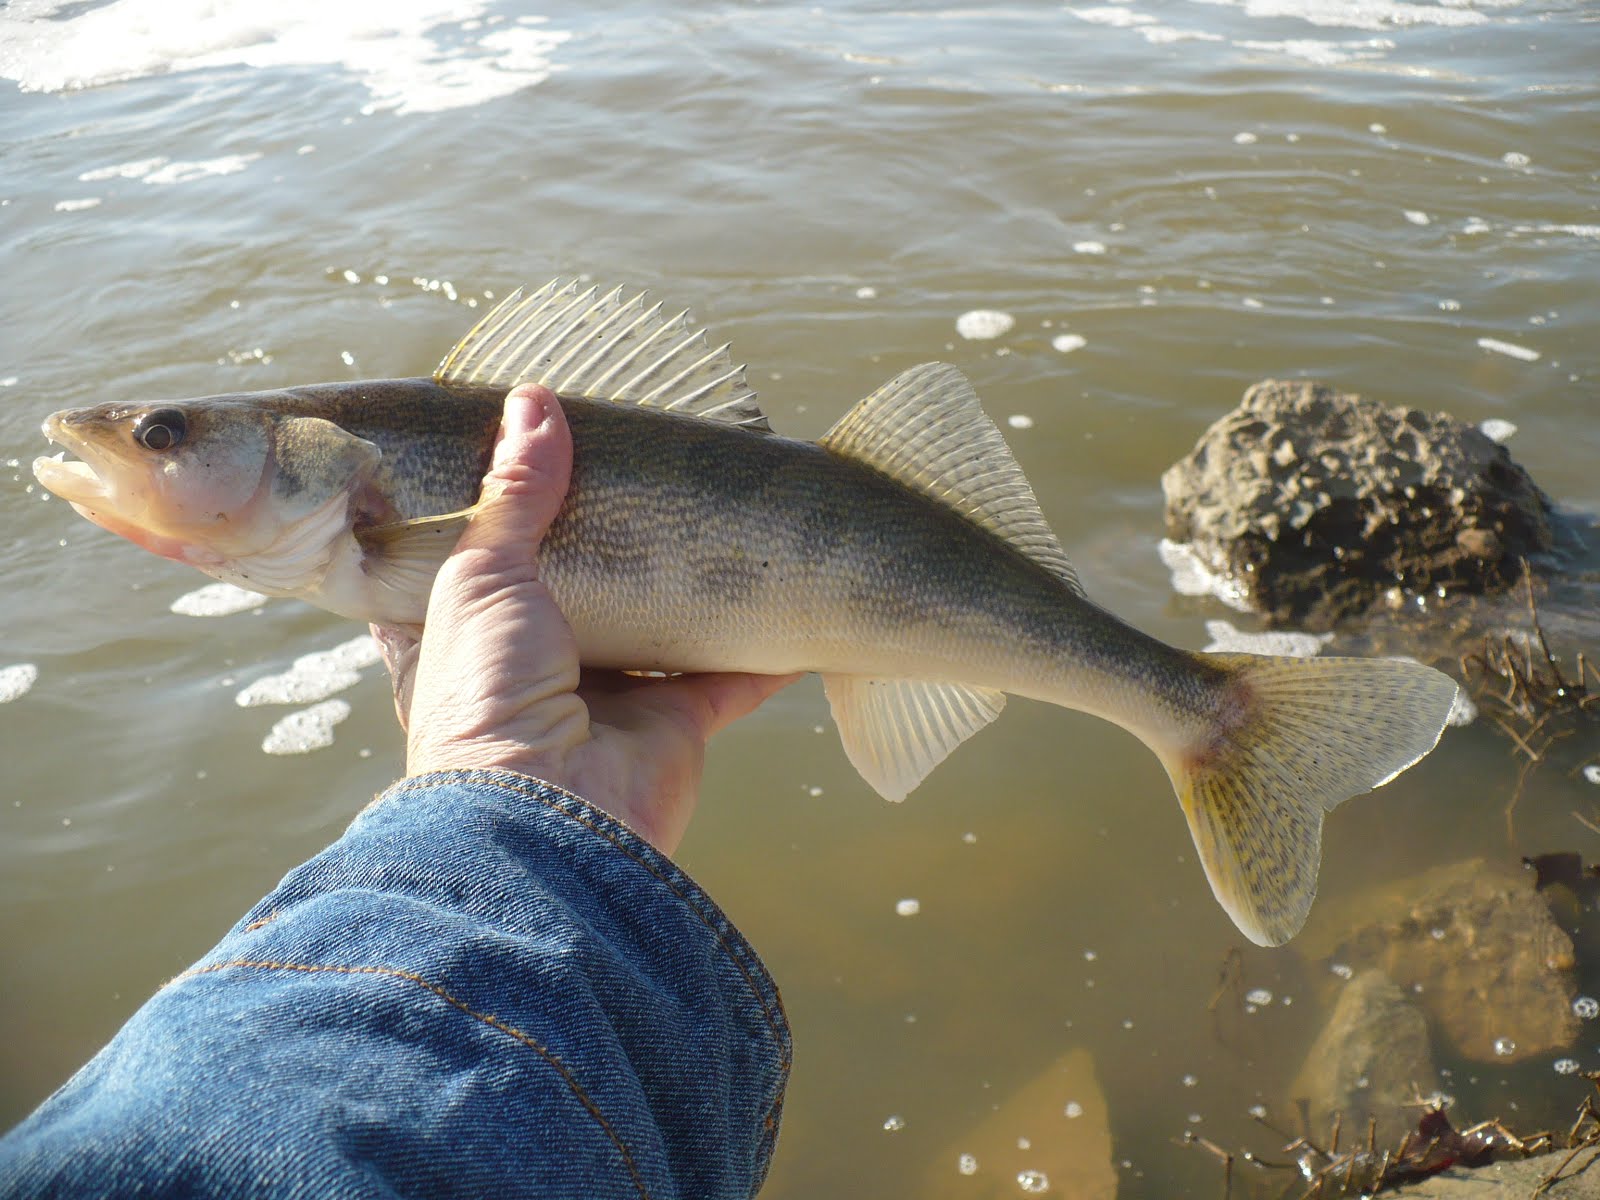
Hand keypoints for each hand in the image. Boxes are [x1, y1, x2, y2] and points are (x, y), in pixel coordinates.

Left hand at [372, 385, 797, 854]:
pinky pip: (729, 679)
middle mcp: (530, 675)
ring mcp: (605, 705)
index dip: (490, 529)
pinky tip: (785, 604)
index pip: (468, 578)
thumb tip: (535, 401)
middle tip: (636, 487)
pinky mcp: (674, 729)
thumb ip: (514, 493)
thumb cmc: (485, 695)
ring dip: (684, 594)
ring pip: (655, 635)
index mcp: (460, 645)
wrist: (548, 815)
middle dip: (604, 556)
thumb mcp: (481, 575)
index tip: (520, 476)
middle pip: (574, 600)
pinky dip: (761, 649)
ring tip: (712, 529)